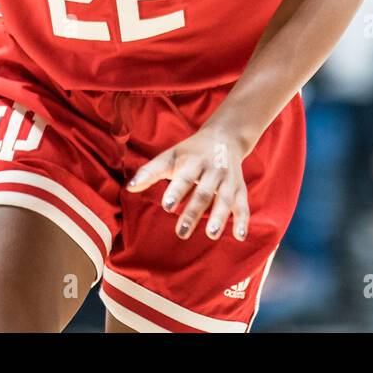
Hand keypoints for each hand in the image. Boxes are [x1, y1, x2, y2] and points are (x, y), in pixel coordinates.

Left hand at [126, 125, 250, 241]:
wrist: (225, 136)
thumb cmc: (191, 151)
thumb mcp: (171, 156)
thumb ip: (150, 172)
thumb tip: (130, 188)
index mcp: (194, 161)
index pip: (185, 177)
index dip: (176, 191)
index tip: (167, 206)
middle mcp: (213, 170)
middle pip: (203, 193)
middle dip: (193, 212)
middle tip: (181, 233)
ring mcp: (228, 179)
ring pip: (224, 199)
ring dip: (219, 217)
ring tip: (211, 234)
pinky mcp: (239, 187)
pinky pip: (243, 204)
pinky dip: (242, 220)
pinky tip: (239, 236)